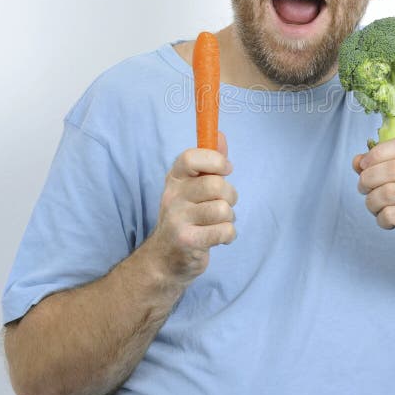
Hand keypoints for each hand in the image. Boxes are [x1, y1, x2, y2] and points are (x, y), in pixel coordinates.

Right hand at [148, 131, 237, 284]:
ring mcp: (177, 219)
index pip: (191, 157)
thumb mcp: (193, 187)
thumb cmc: (187, 216)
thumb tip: (220, 135)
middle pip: (216, 185)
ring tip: (218, 222)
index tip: (226, 169)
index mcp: (175, 178)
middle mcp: (172, 196)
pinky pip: (224, 231)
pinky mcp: (187, 241)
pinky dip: (229, 235)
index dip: (215, 160)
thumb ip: (209, 162)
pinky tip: (218, 237)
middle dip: (230, 195)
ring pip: (223, 209)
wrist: (165, 259)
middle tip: (223, 204)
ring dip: (229, 218)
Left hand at [353, 137, 394, 264]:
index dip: (378, 153)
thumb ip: (382, 166)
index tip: (364, 165)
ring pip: (389, 192)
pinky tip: (387, 221)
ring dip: (372, 201)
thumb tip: (357, 161)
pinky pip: (392, 214)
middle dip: (368, 178)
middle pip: (392, 169)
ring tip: (374, 207)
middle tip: (363, 188)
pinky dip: (381, 218)